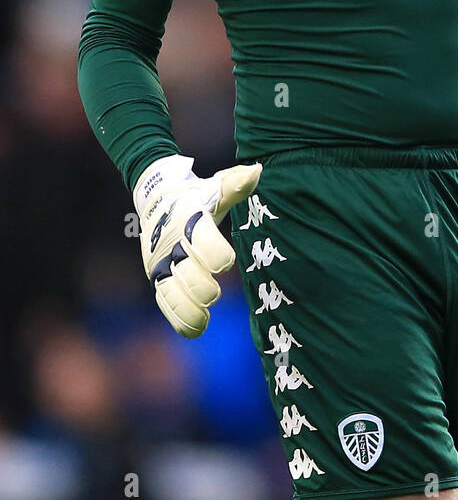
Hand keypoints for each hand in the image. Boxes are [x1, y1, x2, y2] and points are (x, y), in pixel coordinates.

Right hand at [134, 154, 261, 337]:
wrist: (157, 196)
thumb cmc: (197, 193)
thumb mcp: (215, 185)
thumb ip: (235, 183)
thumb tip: (257, 171)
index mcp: (189, 218)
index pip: (200, 237)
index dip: (213, 251)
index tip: (227, 263)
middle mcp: (172, 242)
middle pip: (184, 271)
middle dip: (199, 286)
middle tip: (214, 294)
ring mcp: (162, 262)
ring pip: (170, 292)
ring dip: (187, 309)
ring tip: (204, 320)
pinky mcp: (158, 277)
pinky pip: (165, 303)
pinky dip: (179, 319)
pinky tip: (196, 329)